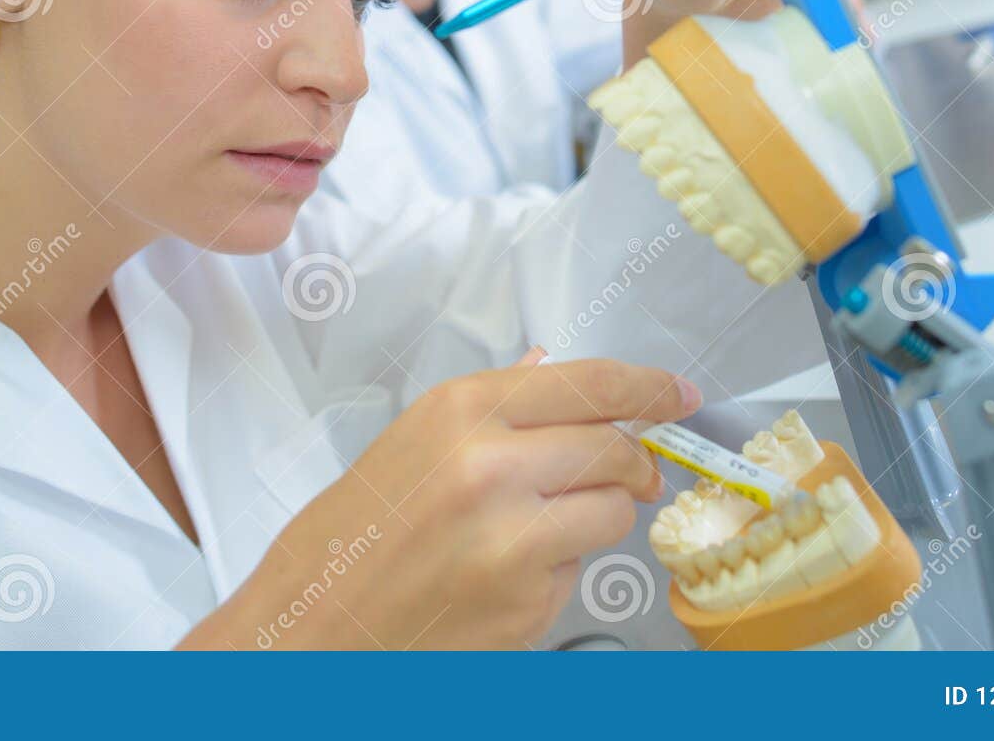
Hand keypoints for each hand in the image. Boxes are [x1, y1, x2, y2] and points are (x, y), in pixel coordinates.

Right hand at [189, 351, 700, 648]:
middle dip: (633, 464)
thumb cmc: (352, 533)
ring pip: (613, 514)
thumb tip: (556, 372)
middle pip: (615, 449)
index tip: (678, 393)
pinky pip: (579, 572)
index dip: (650, 386)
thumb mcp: (414, 438)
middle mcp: (492, 465)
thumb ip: (495, 408)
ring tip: (539, 529)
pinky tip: (504, 574)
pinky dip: (558, 571)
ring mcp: (513, 539)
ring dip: (598, 518)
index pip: (591, 382)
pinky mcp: (526, 604)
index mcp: (462, 410)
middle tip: (631, 474)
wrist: (314, 622)